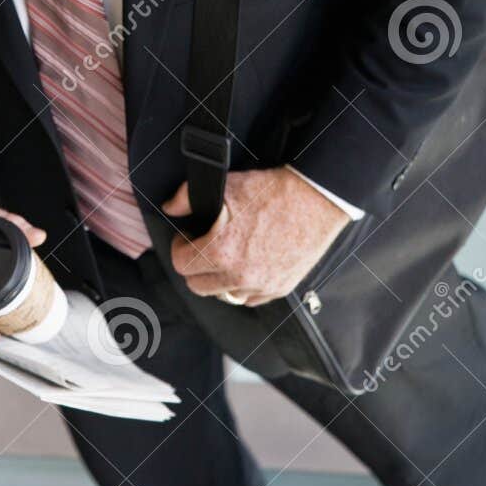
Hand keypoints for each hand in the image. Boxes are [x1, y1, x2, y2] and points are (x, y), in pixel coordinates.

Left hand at [161, 166, 350, 305]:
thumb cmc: (272, 191)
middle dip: (195, 266)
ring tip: (225, 257)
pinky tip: (247, 265)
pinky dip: (244, 286)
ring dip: (219, 279)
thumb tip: (170, 207)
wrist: (315, 199)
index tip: (189, 237)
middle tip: (203, 247)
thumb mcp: (226, 186)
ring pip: (224, 295)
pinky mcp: (279, 288)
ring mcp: (261, 285)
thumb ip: (188, 197)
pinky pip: (250, 299)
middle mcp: (239, 275)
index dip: (180, 247)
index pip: (181, 264)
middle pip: (198, 285)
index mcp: (221, 251)